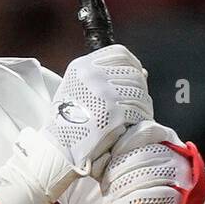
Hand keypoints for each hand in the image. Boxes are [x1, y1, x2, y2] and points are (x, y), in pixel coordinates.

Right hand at [7, 44, 152, 200]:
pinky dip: (139, 120)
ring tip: (131, 118)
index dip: (133, 64)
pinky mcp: (115, 112)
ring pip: (140, 93)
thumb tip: (144, 73)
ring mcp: (105, 93)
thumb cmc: (69, 123)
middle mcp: (93, 75)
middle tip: (133, 105)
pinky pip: (139, 111)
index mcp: (82, 67)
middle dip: (138, 90)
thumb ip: (106, 78)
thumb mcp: (78, 90)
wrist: (59, 149)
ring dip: (141, 107)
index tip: (136, 76)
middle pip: (134, 74)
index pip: (120, 54)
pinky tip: (129, 127)